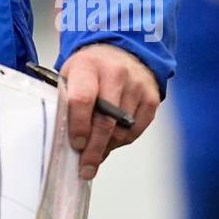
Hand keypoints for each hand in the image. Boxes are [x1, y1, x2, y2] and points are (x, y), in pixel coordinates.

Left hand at [58, 42, 159, 179]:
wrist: (122, 52)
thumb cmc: (90, 69)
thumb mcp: (71, 75)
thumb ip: (67, 103)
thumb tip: (66, 142)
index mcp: (88, 66)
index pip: (82, 99)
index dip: (78, 126)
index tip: (75, 145)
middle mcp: (115, 73)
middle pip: (105, 120)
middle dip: (94, 149)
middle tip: (85, 167)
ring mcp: (136, 86)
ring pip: (122, 130)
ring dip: (107, 147)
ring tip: (95, 155)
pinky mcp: (151, 98)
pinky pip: (136, 131)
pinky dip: (122, 142)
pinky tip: (110, 143)